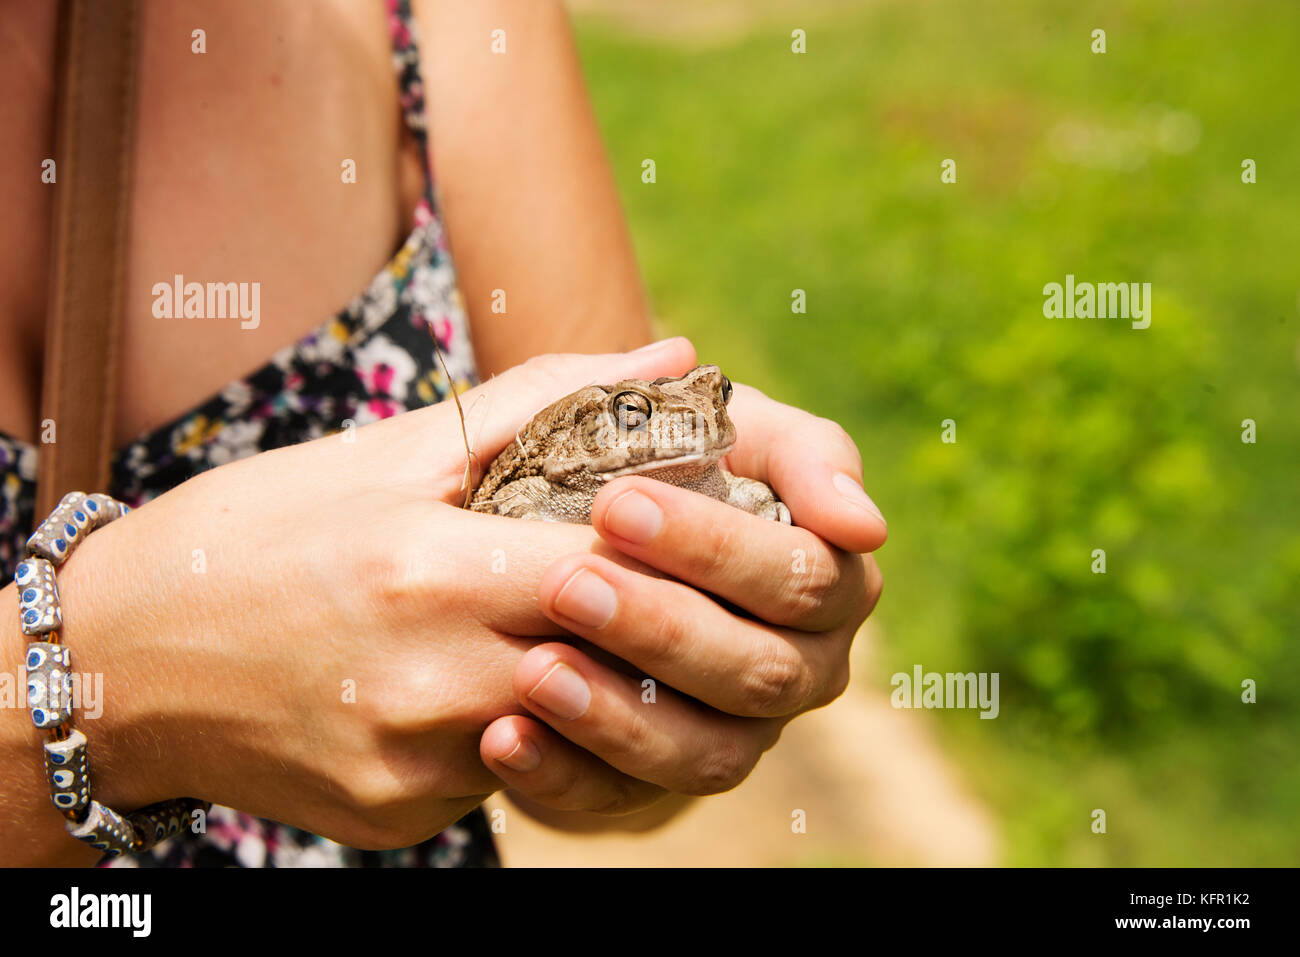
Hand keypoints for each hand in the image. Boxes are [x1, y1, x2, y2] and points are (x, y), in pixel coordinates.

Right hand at [50, 339, 701, 851]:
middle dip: (650, 615)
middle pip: (616, 658)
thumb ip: (548, 402)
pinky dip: (519, 725)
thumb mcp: (392, 450)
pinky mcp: (402, 814)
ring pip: (572, 723)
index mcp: (435, 572)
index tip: (694, 523)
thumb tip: (675, 357)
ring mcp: (418, 763)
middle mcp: (435, 683)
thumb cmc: (255, 533)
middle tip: (656, 575)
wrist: (120, 662)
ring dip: (589, 673)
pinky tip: (482, 677)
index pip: (624, 570)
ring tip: (564, 619)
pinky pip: (505, 771)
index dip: (677, 547)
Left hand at [479, 379, 884, 816]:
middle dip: (659, 626)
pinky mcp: (663, 781)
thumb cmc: (672, 462)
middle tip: (564, 582)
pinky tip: (504, 737)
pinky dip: (563, 773)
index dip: (714, 547)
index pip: (801, 575)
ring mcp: (740, 735)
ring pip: (705, 752)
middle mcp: (803, 668)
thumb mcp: (731, 431)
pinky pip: (623, 798)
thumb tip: (861, 522)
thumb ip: (800, 452)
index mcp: (829, 581)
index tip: (615, 503)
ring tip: (535, 669)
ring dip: (618, 713)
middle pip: (757, 670)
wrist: (591, 531)